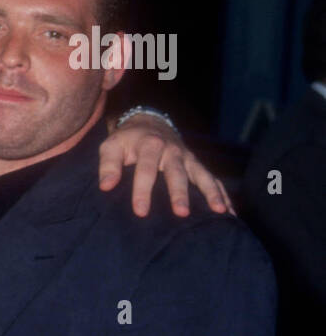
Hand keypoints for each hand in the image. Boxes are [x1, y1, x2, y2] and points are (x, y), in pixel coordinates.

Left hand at [97, 116, 232, 217]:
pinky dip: (222, 194)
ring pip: (201, 175)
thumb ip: (108, 165)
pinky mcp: (197, 164)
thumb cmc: (127, 141)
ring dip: (211, 193)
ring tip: (218, 211)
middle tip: (182, 213)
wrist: (150, 122)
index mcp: (149, 146)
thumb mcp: (111, 146)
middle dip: (179, 193)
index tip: (141, 212)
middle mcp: (172, 151)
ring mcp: (187, 158)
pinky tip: (229, 212)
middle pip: (176, 174)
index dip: (142, 191)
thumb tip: (106, 186)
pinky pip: (213, 179)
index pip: (145, 170)